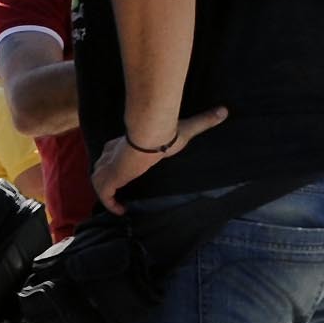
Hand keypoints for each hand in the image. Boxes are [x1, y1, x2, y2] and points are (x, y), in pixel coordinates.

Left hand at [88, 107, 227, 210]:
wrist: (151, 136)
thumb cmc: (165, 133)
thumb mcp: (186, 128)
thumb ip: (203, 120)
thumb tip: (224, 110)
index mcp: (124, 142)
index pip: (112, 151)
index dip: (114, 160)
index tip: (122, 171)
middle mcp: (112, 153)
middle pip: (101, 165)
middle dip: (106, 176)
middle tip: (116, 190)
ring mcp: (109, 166)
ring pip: (99, 179)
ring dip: (106, 191)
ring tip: (118, 203)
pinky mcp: (110, 178)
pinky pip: (104, 194)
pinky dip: (110, 204)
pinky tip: (122, 211)